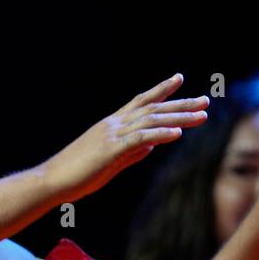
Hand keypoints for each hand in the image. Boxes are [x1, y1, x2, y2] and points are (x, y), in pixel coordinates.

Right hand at [45, 73, 208, 200]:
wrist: (52, 180)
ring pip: (151, 121)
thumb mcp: (109, 162)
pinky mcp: (110, 150)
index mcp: (112, 125)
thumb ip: (131, 152)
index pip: (141, 101)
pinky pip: (140, 139)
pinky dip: (160, 135)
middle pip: (153, 108)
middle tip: (206, 101)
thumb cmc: (77, 174)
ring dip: (179, 118)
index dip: (161, 90)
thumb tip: (151, 146)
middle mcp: (114, 124)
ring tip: (202, 116)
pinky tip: (177, 134)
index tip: (180, 79)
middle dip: (181, 104)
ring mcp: (112, 135)